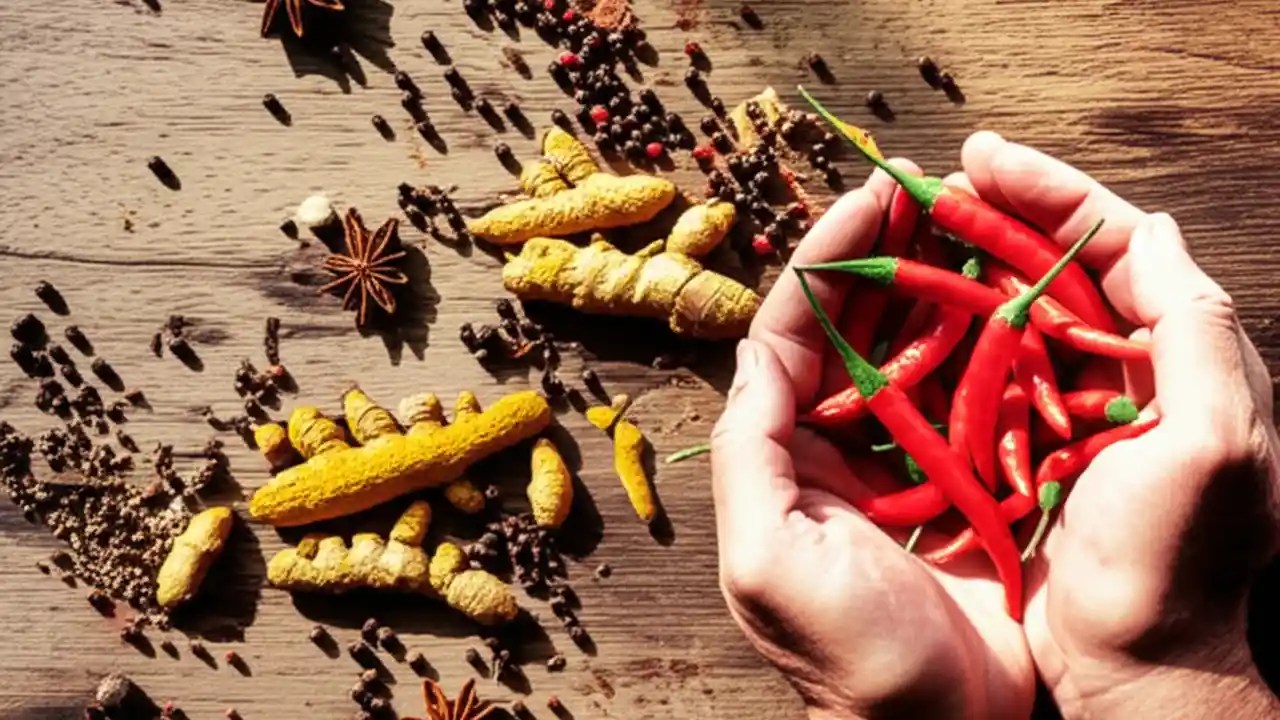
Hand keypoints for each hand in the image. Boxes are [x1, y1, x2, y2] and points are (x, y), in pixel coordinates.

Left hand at [711, 170, 1034, 718]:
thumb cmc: (847, 658)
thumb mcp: (768, 559)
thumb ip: (752, 452)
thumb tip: (753, 352)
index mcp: (782, 457)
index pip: (793, 335)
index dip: (824, 262)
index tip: (868, 201)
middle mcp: (837, 449)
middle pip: (857, 331)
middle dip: (883, 260)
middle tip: (926, 193)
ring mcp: (904, 465)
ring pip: (917, 355)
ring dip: (939, 289)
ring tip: (970, 224)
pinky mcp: (965, 485)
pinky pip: (975, 400)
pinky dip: (991, 349)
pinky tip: (1015, 302)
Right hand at [953, 132, 1279, 716]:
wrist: (1131, 663)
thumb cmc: (1173, 562)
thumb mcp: (1211, 445)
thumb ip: (1197, 332)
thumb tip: (1156, 227)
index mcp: (1178, 354)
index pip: (1119, 240)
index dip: (1050, 190)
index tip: (981, 155)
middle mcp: (1128, 367)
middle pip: (1061, 262)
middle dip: (1000, 210)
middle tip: (935, 177)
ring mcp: (1072, 405)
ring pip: (1017, 306)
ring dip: (967, 260)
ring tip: (912, 226)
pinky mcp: (1025, 444)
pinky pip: (985, 367)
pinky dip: (949, 330)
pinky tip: (908, 311)